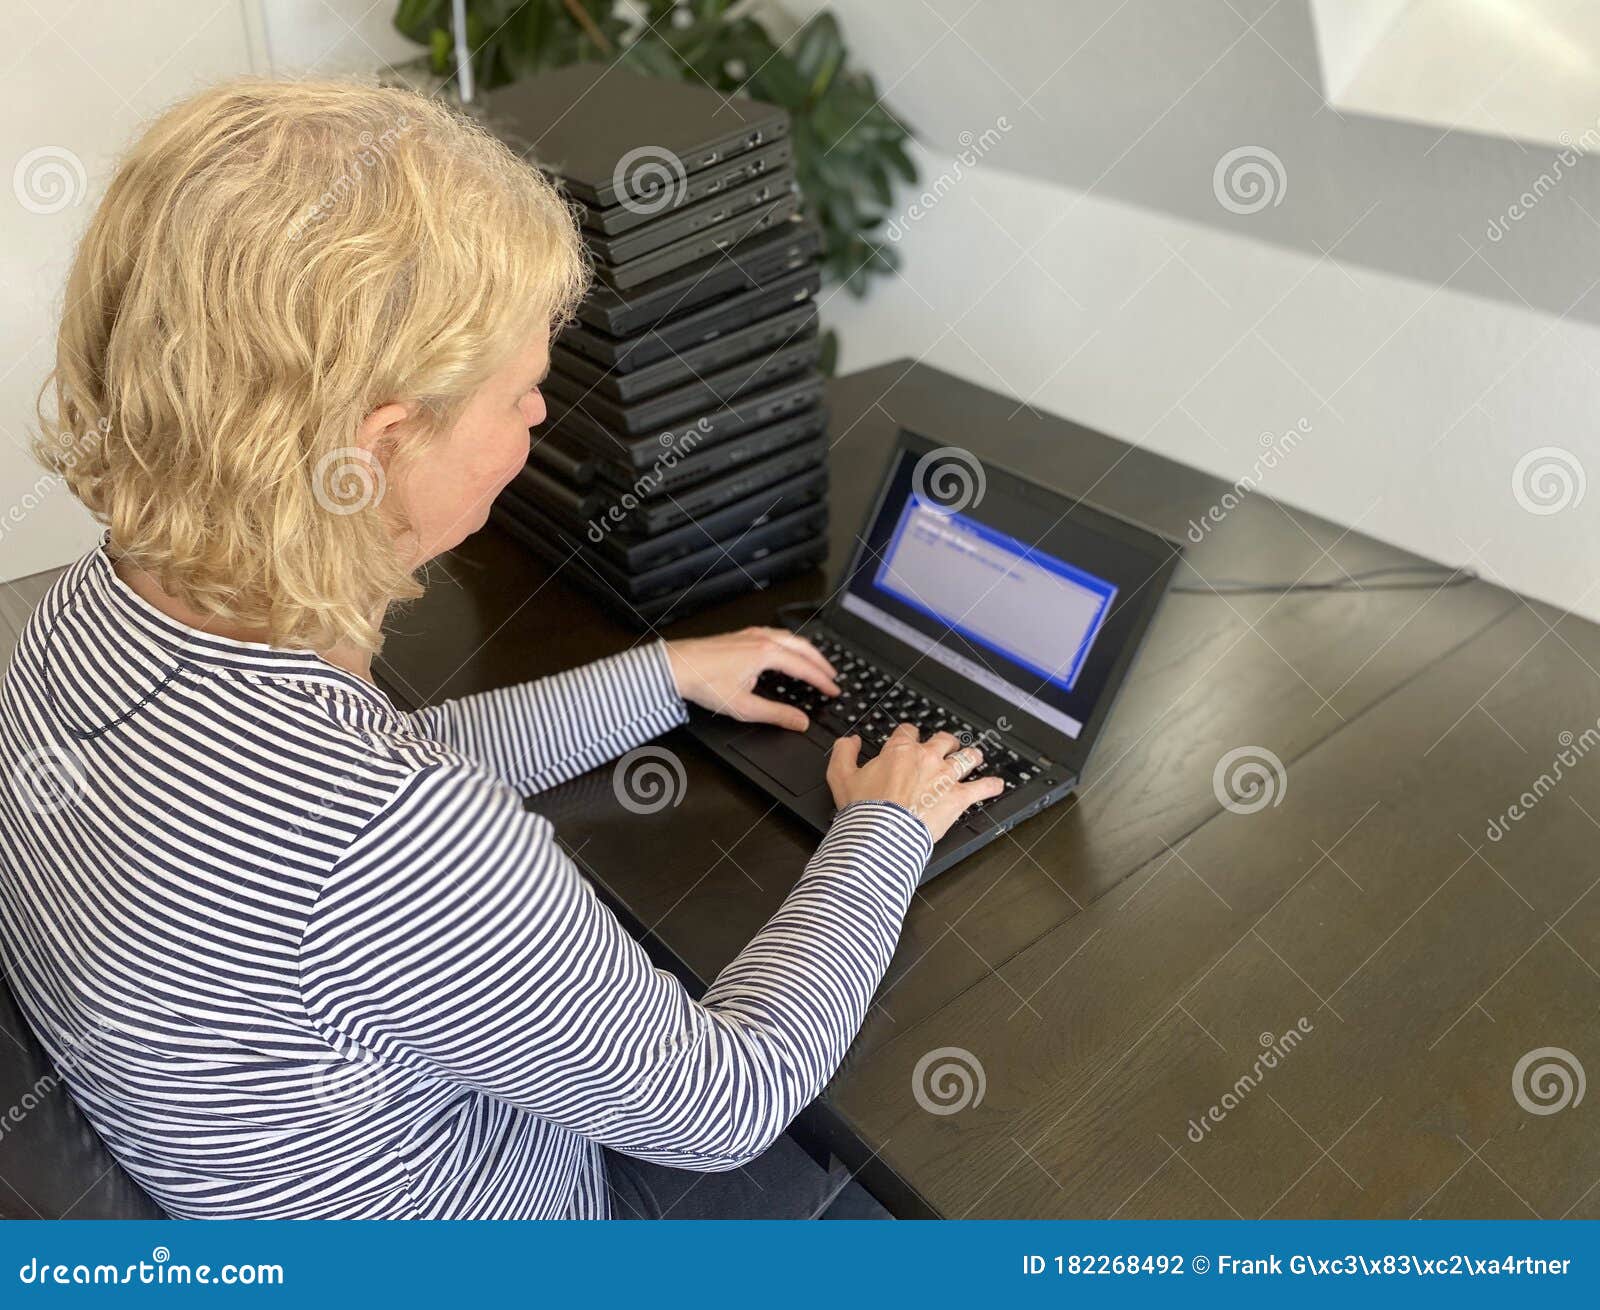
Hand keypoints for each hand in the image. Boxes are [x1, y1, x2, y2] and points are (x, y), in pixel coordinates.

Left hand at [664, 627, 838, 731]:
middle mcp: (761, 639)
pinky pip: (775, 635)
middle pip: (802, 647)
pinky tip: (785, 650)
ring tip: (815, 662)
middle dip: (820, 662)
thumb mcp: (744, 707)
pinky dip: (790, 644)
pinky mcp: (740, 636)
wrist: (675, 666)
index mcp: (766, 654)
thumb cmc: (703, 681)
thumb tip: (799, 721)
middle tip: (832, 676)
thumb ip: (776, 714)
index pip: (804, 667)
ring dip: (806, 650)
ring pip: (789, 638)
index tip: (833, 690)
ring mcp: (750, 635)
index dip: (822, 680)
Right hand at [827, 724, 1005, 841]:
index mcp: (899, 751)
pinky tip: (996, 785)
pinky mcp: (958, 797)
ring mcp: (945, 777)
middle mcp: (925, 758)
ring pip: (966, 758)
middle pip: (943, 740)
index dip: (909, 734)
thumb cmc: (863, 810)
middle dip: (945, 742)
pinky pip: (982, 788)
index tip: (910, 737)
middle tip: (946, 747)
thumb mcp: (840, 777)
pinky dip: (991, 786)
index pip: (908, 732)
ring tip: (975, 757)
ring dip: (971, 756)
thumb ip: (844, 753)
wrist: (882, 835)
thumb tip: (849, 740)